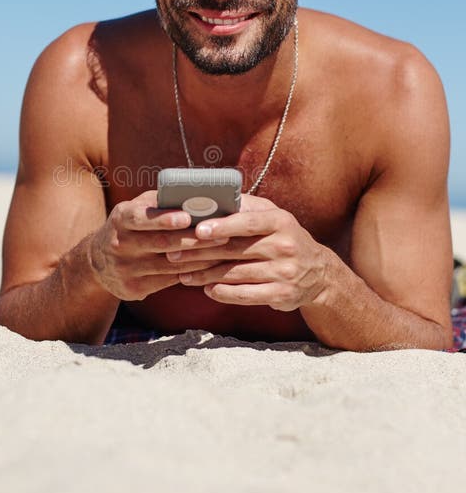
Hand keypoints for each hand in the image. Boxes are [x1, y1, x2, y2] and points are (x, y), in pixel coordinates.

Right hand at [88, 190, 227, 299]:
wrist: (97, 261)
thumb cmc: (129, 227)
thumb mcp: (135, 209)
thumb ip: (158, 202)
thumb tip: (194, 195)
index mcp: (121, 219)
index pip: (142, 218)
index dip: (164, 219)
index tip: (187, 217)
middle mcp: (119, 244)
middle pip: (161, 243)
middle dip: (193, 239)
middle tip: (221, 234)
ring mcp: (125, 269)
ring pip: (169, 264)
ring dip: (199, 257)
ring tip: (222, 250)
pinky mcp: (133, 289)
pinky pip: (168, 281)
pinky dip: (190, 273)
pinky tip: (209, 267)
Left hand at [165, 194, 328, 309]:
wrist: (318, 273)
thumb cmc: (283, 238)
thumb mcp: (273, 217)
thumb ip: (245, 207)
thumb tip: (211, 196)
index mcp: (280, 222)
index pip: (248, 223)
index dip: (222, 226)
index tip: (197, 230)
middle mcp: (284, 246)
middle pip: (235, 250)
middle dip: (200, 252)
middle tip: (174, 254)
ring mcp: (284, 272)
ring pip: (235, 274)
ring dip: (205, 275)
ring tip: (183, 274)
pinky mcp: (281, 295)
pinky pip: (245, 295)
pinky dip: (223, 292)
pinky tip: (206, 289)